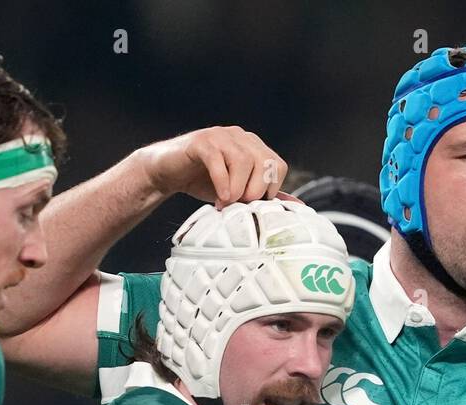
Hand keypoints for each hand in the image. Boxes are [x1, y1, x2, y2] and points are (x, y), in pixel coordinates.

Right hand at [134, 126, 286, 206]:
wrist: (167, 173)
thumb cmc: (203, 182)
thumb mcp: (238, 192)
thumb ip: (265, 196)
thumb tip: (298, 207)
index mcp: (253, 147)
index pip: (278, 166)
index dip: (270, 189)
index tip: (252, 205)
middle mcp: (240, 137)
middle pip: (264, 162)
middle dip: (255, 190)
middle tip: (240, 205)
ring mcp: (220, 136)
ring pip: (244, 160)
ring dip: (238, 188)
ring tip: (226, 202)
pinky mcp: (201, 142)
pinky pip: (218, 158)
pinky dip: (222, 181)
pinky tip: (219, 197)